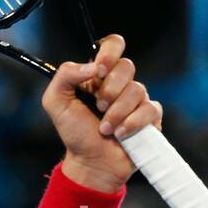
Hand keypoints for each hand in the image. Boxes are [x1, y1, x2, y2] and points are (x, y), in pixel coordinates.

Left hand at [41, 35, 162, 191]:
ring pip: (137, 90)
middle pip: (127, 66)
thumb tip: (92, 66)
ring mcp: (137, 99)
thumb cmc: (74, 133)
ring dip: (116, 113)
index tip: (98, 71)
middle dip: (109, 90)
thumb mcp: (56, 102)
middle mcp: (120, 83)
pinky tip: (120, 134)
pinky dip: (131, 124)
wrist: (90, 163)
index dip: (109, 53)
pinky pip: (149, 109)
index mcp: (99, 75)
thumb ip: (64, 76)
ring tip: (104, 129)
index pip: (112, 44)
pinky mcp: (150, 116)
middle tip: (98, 108)